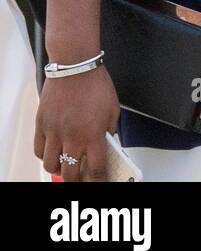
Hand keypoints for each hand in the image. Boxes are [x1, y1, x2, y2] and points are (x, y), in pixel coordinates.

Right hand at [34, 67, 119, 181]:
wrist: (75, 67)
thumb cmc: (96, 85)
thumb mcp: (113, 110)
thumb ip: (109, 131)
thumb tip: (107, 146)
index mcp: (93, 135)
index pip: (96, 169)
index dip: (99, 181)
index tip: (102, 183)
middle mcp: (72, 137)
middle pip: (70, 173)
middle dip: (77, 181)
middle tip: (82, 180)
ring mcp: (54, 132)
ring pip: (51, 165)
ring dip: (59, 169)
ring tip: (66, 166)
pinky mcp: (41, 125)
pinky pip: (38, 150)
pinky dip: (45, 156)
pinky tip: (53, 152)